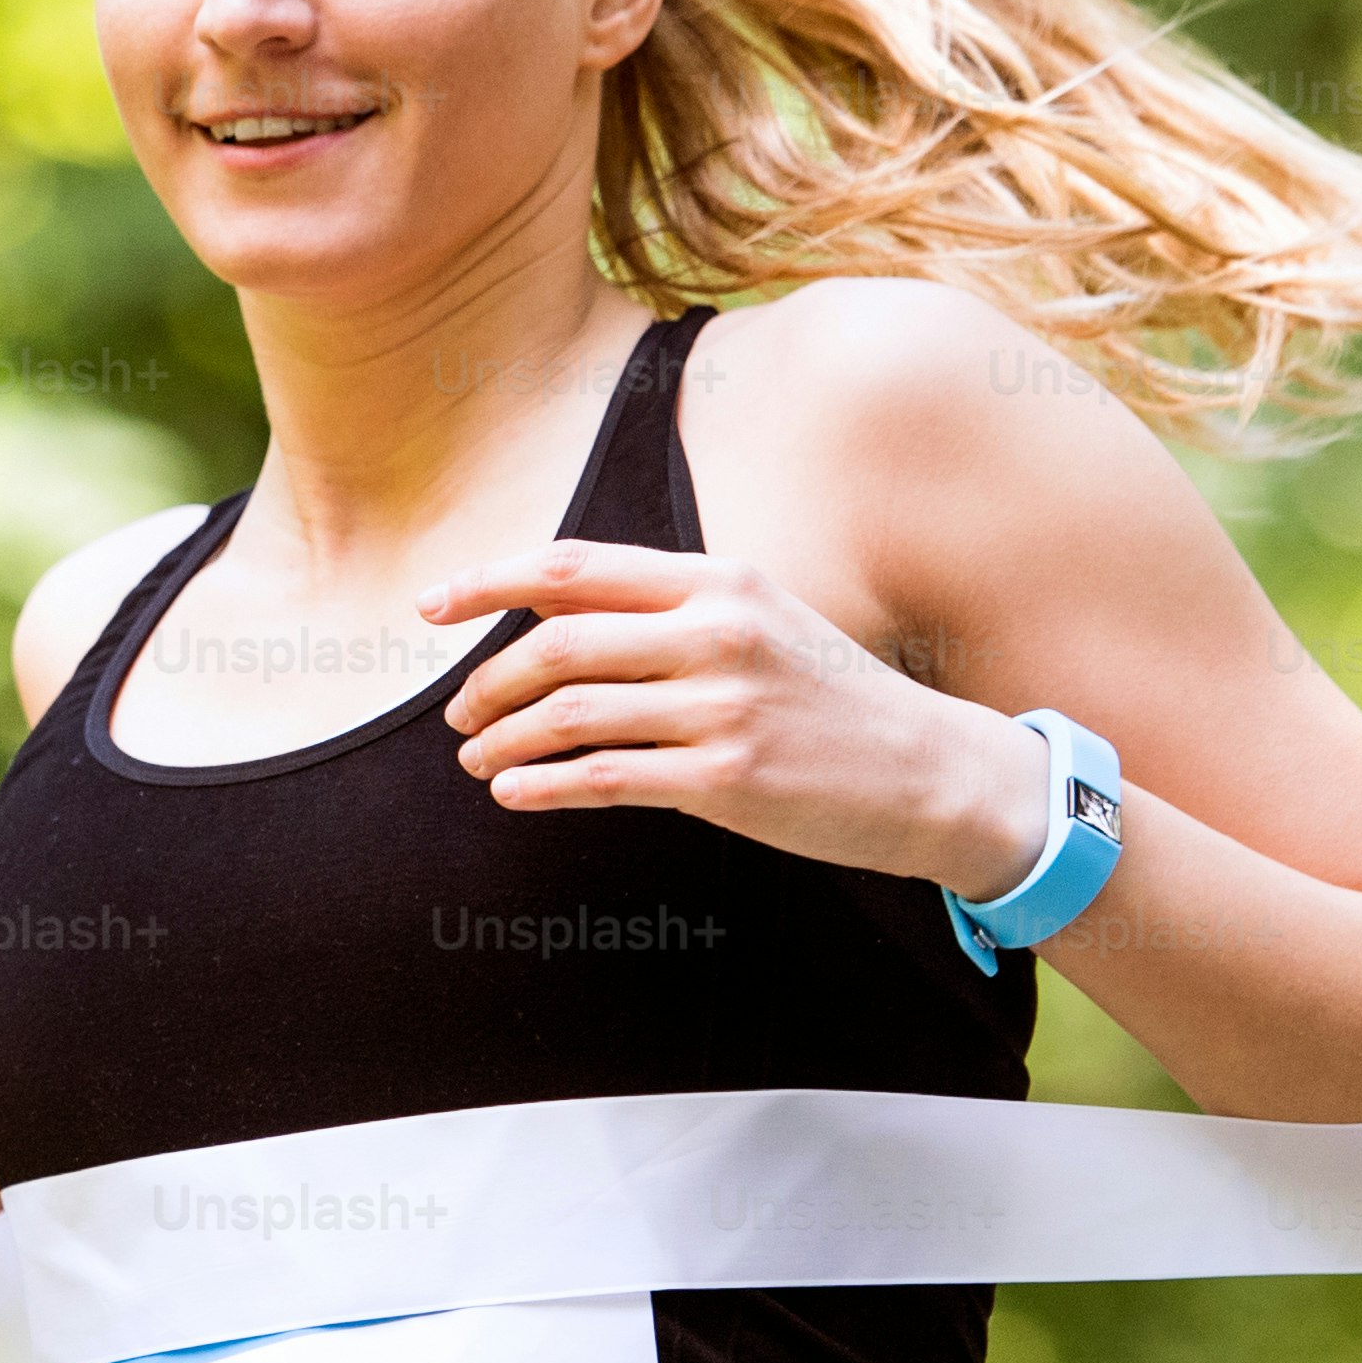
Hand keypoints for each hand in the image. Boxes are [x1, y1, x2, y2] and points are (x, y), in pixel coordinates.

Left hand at [425, 540, 1047, 893]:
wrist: (928, 771)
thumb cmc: (831, 700)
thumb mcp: (759, 625)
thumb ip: (668, 614)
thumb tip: (555, 618)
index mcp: (717, 581)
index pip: (573, 567)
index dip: (489, 582)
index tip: (433, 606)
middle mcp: (716, 632)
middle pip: (556, 645)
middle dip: (486, 682)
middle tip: (461, 717)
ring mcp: (722, 704)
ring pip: (568, 715)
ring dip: (504, 741)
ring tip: (479, 762)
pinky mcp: (727, 776)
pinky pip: (604, 778)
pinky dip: (543, 787)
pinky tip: (516, 795)